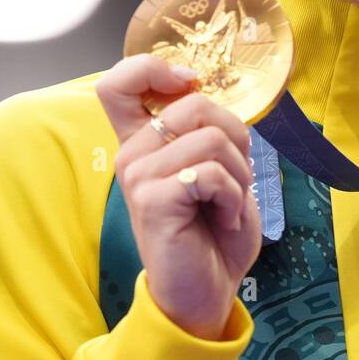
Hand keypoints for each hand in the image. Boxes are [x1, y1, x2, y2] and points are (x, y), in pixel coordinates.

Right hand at [97, 55, 261, 339]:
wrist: (206, 291)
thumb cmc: (214, 230)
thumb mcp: (217, 168)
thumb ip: (207, 130)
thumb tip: (209, 93)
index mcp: (144, 141)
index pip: (119, 82)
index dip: (155, 68)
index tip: (190, 84)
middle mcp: (133, 154)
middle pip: (194, 103)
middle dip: (237, 137)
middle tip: (236, 177)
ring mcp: (138, 176)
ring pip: (211, 138)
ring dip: (240, 173)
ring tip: (229, 202)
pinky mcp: (152, 200)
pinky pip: (211, 172)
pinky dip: (233, 196)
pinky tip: (224, 219)